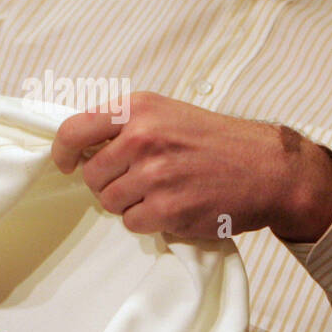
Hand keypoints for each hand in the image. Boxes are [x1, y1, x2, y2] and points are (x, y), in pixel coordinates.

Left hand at [51, 92, 331, 241]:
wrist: (267, 168)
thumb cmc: (216, 141)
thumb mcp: (168, 114)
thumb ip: (124, 125)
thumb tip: (80, 148)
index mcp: (138, 109)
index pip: (74, 130)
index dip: (63, 152)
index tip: (68, 164)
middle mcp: (143, 137)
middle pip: (92, 175)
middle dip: (107, 183)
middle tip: (136, 181)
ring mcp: (155, 174)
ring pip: (110, 202)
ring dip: (129, 204)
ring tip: (160, 192)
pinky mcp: (168, 208)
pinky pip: (133, 223)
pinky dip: (148, 221)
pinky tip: (172, 207)